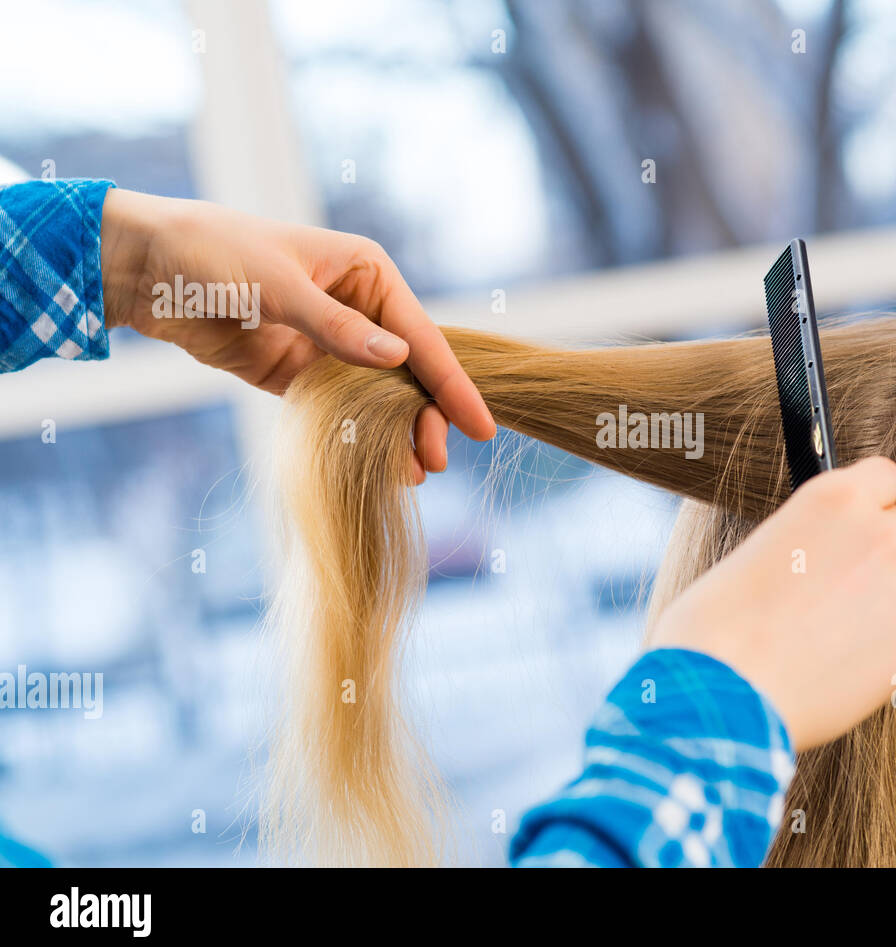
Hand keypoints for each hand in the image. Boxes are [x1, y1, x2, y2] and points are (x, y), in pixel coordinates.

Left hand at [100, 188, 494, 482]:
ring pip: (380, 396)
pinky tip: (380, 465)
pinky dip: (360, 436)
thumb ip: (336, 328)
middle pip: (409, 373)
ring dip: (396, 433)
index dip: (452, 384)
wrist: (145, 268)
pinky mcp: (299, 373)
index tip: (481, 427)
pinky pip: (341, 409)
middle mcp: (359, 308)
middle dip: (426, 417)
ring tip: (414, 474)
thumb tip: (397, 360)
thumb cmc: (214, 253)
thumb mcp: (277, 285)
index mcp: (368, 273)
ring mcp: (331, 344)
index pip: (421, 336)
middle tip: (437, 462)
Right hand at [649, 457, 895, 750]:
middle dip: (877, 551)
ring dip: (882, 604)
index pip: (886, 476)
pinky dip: (880, 654)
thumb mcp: (753, 553)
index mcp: (834, 500)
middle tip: (835, 586)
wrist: (721, 696)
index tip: (854, 523)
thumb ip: (804, 540)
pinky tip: (834, 669)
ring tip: (827, 636)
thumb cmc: (714, 626)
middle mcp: (877, 536)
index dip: (869, 500)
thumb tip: (816, 555)